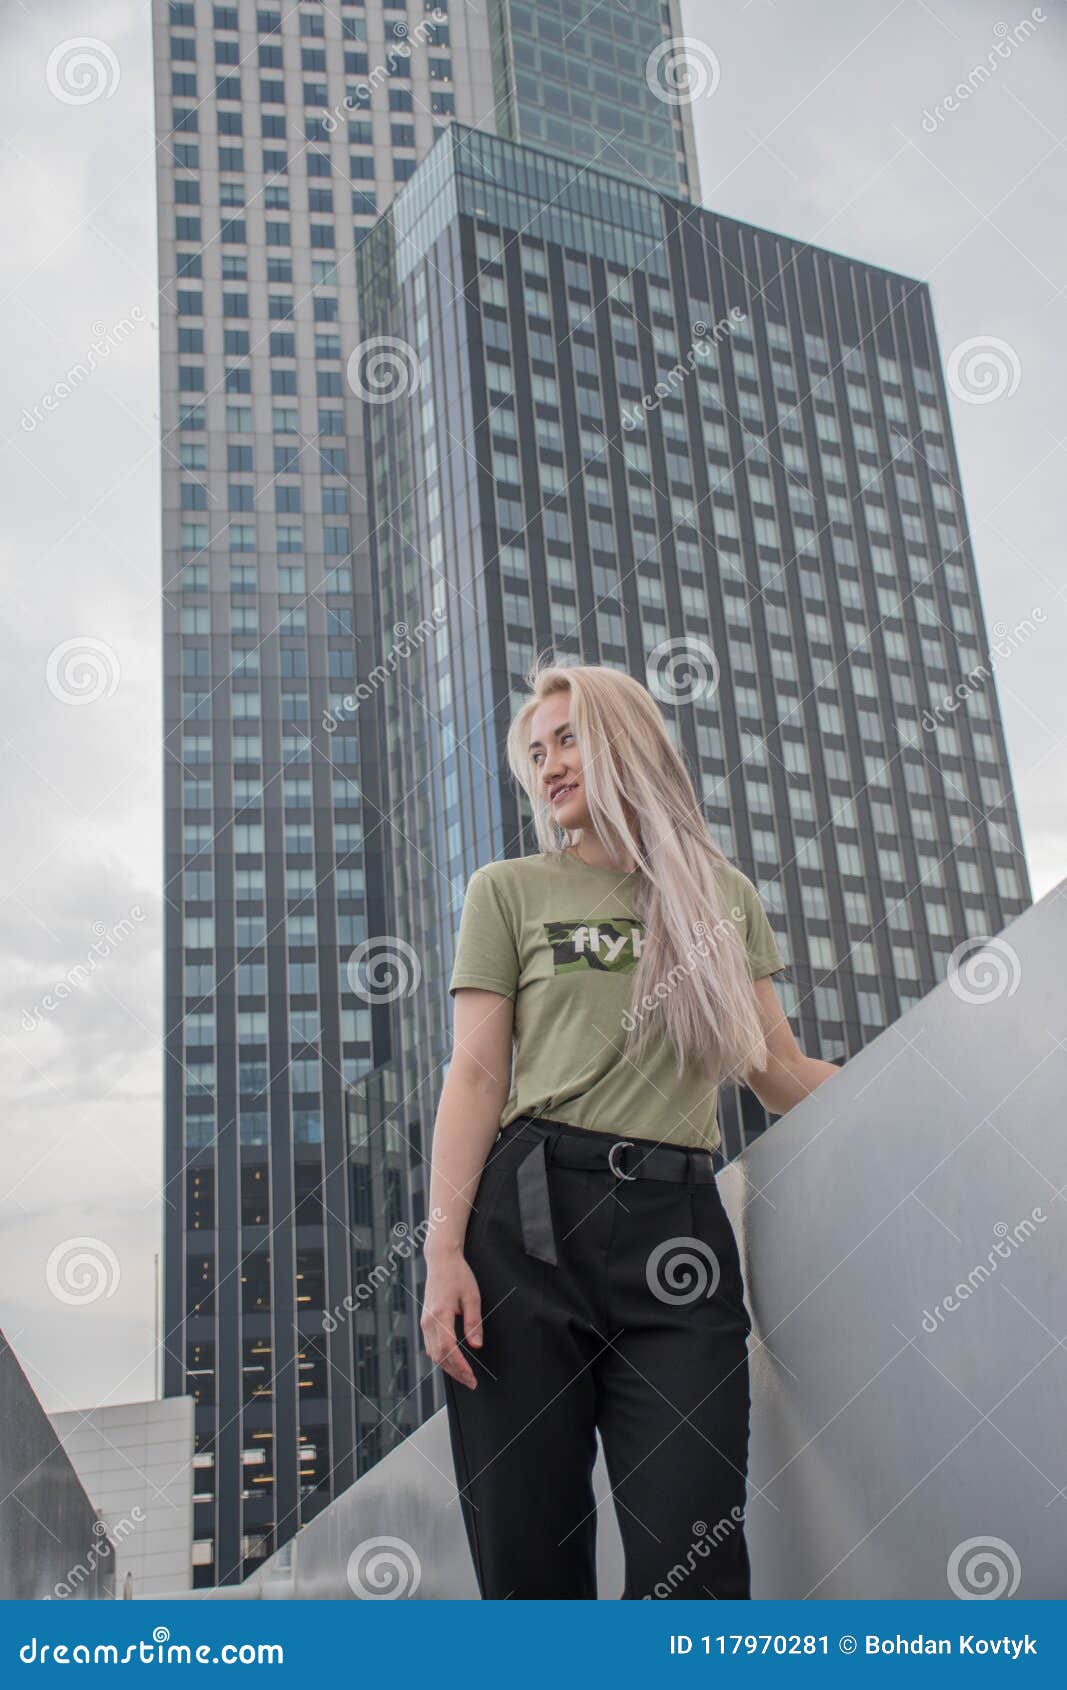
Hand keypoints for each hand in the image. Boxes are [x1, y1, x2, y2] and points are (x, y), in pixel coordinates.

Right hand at [421, 1248, 483, 1389]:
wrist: (441, 1261)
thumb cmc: (458, 1275)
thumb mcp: (472, 1296)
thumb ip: (473, 1322)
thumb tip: (476, 1345)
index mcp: (440, 1313)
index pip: (449, 1349)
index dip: (460, 1367)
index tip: (472, 1377)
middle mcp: (429, 1320)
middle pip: (439, 1356)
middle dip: (455, 1373)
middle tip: (471, 1382)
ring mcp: (425, 1321)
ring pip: (433, 1353)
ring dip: (448, 1368)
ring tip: (464, 1376)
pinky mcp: (425, 1321)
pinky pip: (431, 1346)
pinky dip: (442, 1358)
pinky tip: (453, 1362)